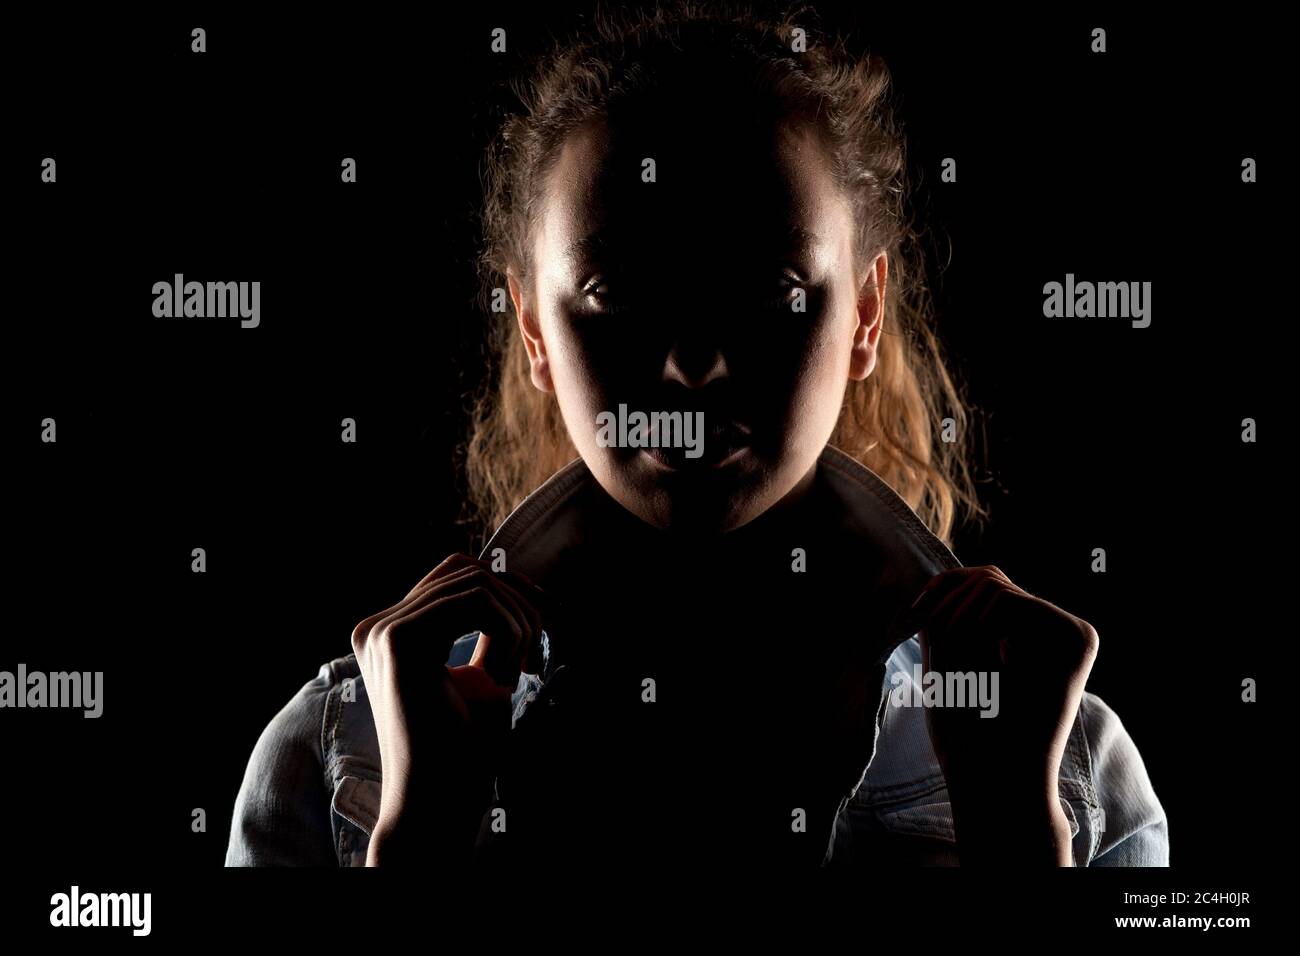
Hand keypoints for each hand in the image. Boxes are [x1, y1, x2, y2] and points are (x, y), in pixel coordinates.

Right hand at [349, 553, 544, 864]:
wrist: (438, 799)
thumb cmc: (463, 747)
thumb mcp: (484, 672)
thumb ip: (489, 629)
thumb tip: (515, 582)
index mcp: (390, 633)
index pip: (454, 577)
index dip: (506, 590)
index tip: (540, 624)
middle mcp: (376, 626)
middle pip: (466, 572)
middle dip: (517, 605)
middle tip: (533, 657)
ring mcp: (381, 630)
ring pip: (475, 583)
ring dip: (516, 624)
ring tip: (518, 672)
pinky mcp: (396, 639)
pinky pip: (474, 599)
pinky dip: (508, 630)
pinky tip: (506, 676)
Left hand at [910, 565, 1098, 864]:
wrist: (993, 773)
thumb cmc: (965, 727)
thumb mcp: (945, 658)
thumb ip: (950, 613)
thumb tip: (944, 575)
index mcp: (1019, 634)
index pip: (981, 583)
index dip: (943, 588)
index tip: (914, 613)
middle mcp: (1046, 630)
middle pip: (988, 578)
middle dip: (947, 600)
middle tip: (930, 631)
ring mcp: (1065, 634)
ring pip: (996, 586)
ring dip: (958, 616)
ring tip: (955, 654)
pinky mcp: (1081, 640)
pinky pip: (1014, 602)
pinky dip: (981, 621)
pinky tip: (979, 653)